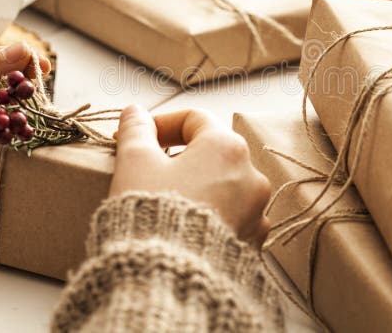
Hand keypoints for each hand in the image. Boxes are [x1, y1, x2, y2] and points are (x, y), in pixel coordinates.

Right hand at [110, 106, 271, 246]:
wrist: (169, 278)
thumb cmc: (152, 214)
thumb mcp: (135, 163)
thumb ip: (136, 132)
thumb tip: (134, 113)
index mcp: (227, 147)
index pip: (194, 119)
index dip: (159, 124)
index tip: (135, 136)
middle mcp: (252, 176)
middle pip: (212, 153)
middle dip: (178, 159)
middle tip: (147, 172)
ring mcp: (257, 212)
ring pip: (223, 187)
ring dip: (196, 188)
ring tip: (164, 204)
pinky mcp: (254, 244)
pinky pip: (230, 219)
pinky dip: (209, 218)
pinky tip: (183, 231)